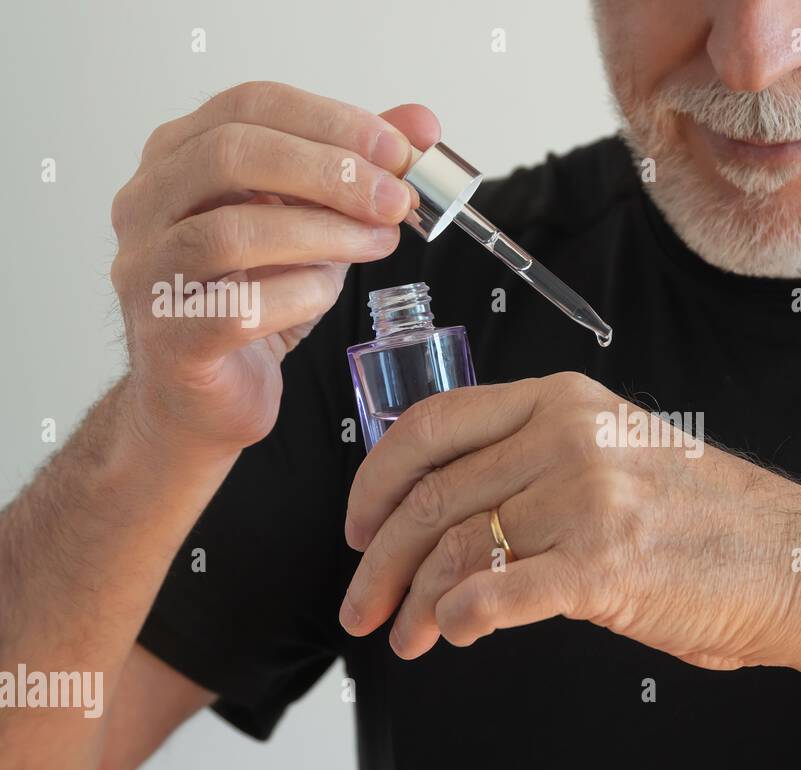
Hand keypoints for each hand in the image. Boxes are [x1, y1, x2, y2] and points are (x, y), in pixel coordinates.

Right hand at [110, 80, 439, 455]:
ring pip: (233, 231)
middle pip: (231, 154)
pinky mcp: (172, 340)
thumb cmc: (253, 299)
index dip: (330, 120)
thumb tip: (420, 126)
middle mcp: (146, 205)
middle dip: (330, 171)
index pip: (250, 106)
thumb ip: (355, 170)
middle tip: (396, 198)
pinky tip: (329, 293)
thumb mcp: (310, 222)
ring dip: (325, 233)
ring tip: (380, 243)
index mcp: (177, 157)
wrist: (203, 398)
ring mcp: (150, 272)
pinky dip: (300, 294)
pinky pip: (240, 307)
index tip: (398, 148)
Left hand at [339, 372, 800, 671]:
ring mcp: (585, 498)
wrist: (797, 558)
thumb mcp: (617, 453)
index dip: (375, 482)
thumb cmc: (710, 517)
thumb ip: (536, 463)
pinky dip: (460, 617)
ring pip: (453, 551)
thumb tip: (449, 514)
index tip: (358, 526)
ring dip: (415, 605)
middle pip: (430, 498)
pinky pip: (496, 591)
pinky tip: (454, 633)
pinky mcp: (603, 564)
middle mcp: (566, 438)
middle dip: (377, 562)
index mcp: (562, 401)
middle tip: (361, 605)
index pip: (431, 427)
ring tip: (408, 638)